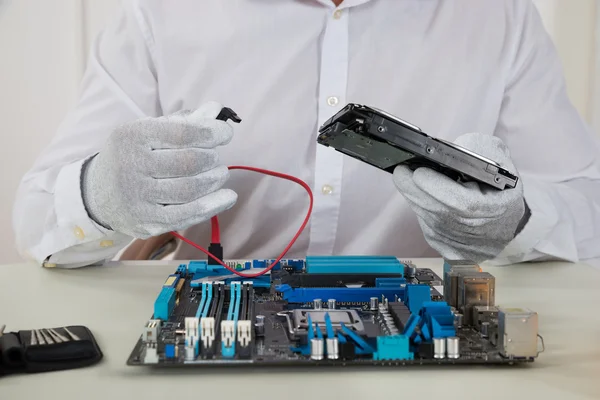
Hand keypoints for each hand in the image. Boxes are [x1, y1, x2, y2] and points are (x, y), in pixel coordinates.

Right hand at [81, 101, 236, 237]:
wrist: (98, 195)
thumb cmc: (133, 156)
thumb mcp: (149, 132)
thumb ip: (183, 122)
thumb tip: (216, 109)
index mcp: (132, 136)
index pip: (182, 132)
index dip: (211, 132)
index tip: (225, 132)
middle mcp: (131, 166)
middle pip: (189, 162)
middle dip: (211, 157)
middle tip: (215, 157)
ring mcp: (137, 198)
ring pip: (190, 189)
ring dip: (214, 180)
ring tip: (220, 173)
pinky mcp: (147, 222)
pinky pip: (187, 215)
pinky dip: (214, 205)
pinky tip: (228, 196)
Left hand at [392, 132, 528, 262]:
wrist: (504, 223)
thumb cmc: (501, 188)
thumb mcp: (501, 161)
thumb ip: (479, 151)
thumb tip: (447, 149)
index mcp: (496, 209)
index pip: (461, 202)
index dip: (437, 187)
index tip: (419, 172)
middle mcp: (478, 231)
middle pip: (437, 211)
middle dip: (414, 189)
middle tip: (401, 171)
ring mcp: (462, 244)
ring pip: (427, 219)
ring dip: (413, 197)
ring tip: (406, 178)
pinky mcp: (447, 250)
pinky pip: (426, 226)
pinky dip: (419, 209)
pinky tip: (418, 196)